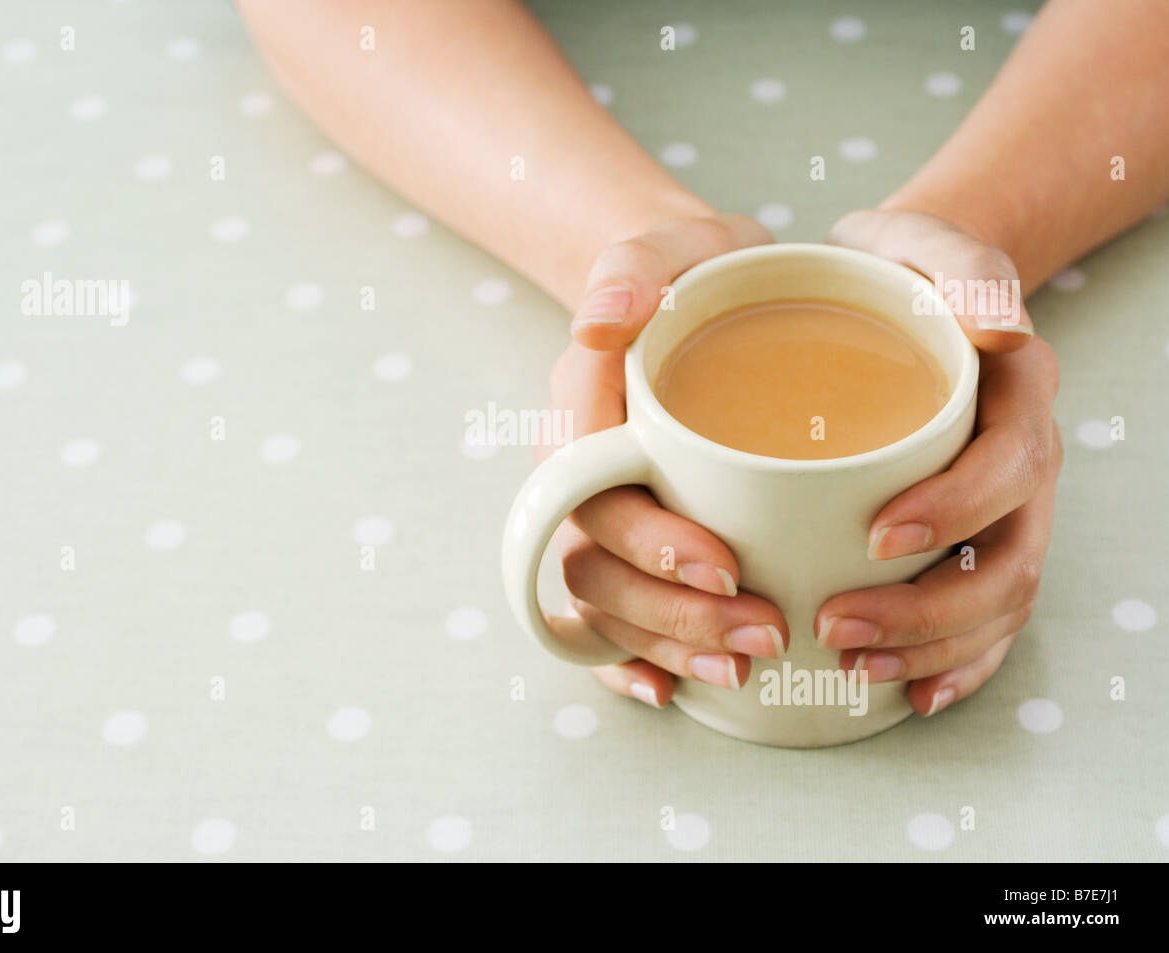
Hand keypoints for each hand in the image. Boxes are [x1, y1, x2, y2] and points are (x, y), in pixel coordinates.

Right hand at [542, 214, 787, 707]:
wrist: (701, 294)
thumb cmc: (693, 274)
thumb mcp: (672, 247)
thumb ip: (634, 263)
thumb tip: (600, 320)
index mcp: (582, 413)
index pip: (593, 497)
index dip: (648, 546)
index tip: (726, 564)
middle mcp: (581, 473)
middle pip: (597, 567)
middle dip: (674, 615)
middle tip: (765, 633)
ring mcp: (603, 513)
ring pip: (605, 604)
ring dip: (670, 646)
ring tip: (751, 661)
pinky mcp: (635, 541)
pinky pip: (609, 618)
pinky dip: (631, 661)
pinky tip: (673, 690)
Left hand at [817, 209, 1062, 715]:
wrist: (903, 290)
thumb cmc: (897, 267)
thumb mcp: (920, 239)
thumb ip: (960, 260)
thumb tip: (1000, 325)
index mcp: (1014, 396)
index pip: (1005, 468)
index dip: (952, 511)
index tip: (873, 536)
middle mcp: (1022, 460)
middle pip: (1006, 559)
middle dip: (927, 608)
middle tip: (835, 626)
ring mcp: (1005, 509)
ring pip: (998, 602)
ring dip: (932, 648)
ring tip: (854, 665)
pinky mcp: (974, 539)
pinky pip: (986, 618)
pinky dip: (955, 662)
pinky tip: (906, 691)